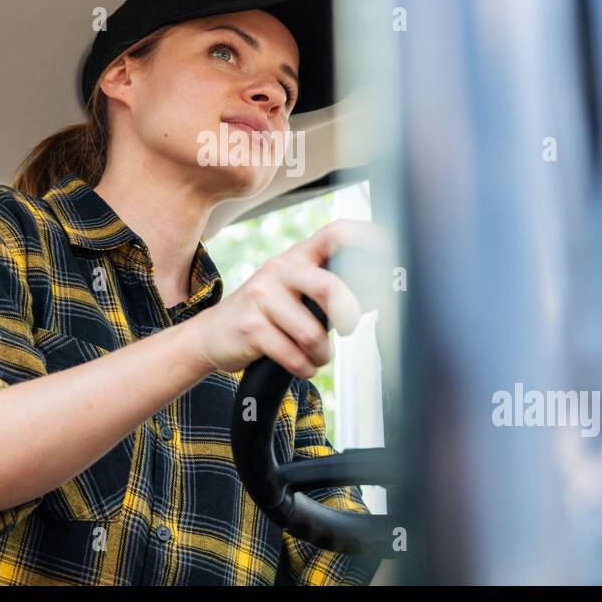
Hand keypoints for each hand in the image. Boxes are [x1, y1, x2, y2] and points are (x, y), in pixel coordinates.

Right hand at [187, 219, 387, 376]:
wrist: (213, 334)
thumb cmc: (265, 315)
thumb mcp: (292, 292)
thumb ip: (325, 290)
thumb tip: (373, 299)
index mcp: (297, 257)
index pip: (334, 234)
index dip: (365, 239)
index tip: (388, 250)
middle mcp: (279, 269)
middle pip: (328, 287)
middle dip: (346, 317)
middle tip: (347, 329)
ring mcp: (261, 296)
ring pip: (311, 332)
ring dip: (321, 355)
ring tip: (315, 357)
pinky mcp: (250, 325)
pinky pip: (292, 354)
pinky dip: (303, 367)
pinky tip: (300, 365)